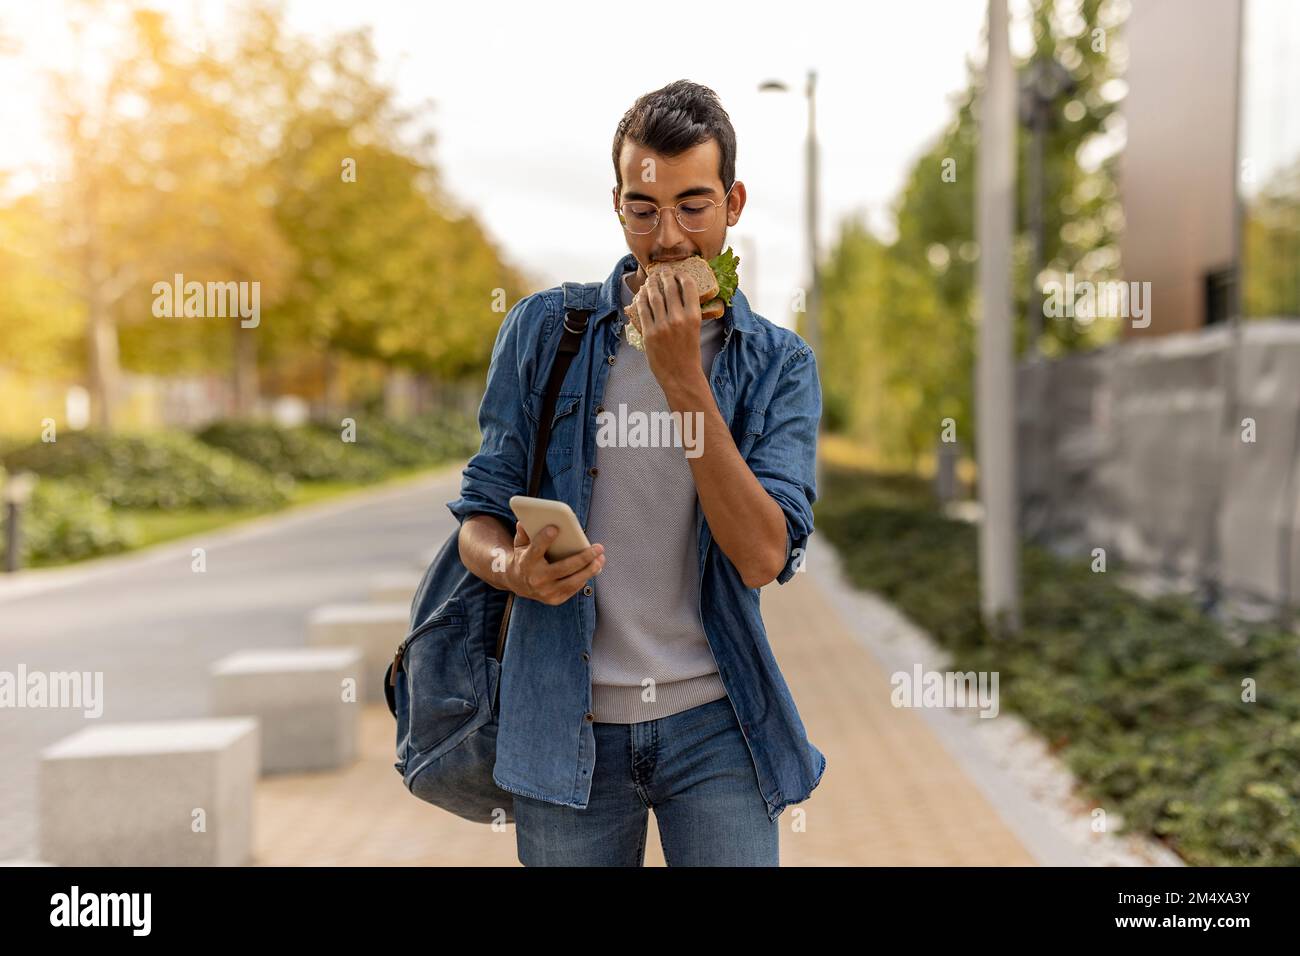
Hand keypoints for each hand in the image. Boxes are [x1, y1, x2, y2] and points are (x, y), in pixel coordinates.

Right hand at [506, 522, 604, 605]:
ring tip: (601, 558)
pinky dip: (584, 578)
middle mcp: (536, 579)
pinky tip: (595, 568)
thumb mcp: (520, 544)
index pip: (536, 549)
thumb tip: (524, 521)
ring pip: (573, 581)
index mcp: (526, 562)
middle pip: (564, 568)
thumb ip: (524, 532)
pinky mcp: (554, 600)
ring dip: (590, 570)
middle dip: (583, 557)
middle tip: (598, 548)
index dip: (545, 539)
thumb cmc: (525, 558)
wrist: (517, 583)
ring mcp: (546, 592)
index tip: (555, 528)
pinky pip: (573, 588)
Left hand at [634, 271, 705, 393]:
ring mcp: (662, 326)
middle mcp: (678, 318)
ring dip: (651, 285)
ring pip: (654, 296)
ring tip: (650, 280)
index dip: (682, 276)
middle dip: (665, 276)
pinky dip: (641, 299)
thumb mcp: (695, 330)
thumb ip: (688, 313)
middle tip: (663, 272)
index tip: (678, 273)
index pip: (688, 287)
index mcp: (694, 316)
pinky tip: (641, 294)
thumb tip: (678, 296)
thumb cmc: (689, 354)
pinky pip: (642, 310)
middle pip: (669, 288)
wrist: (681, 376)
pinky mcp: (649, 333)